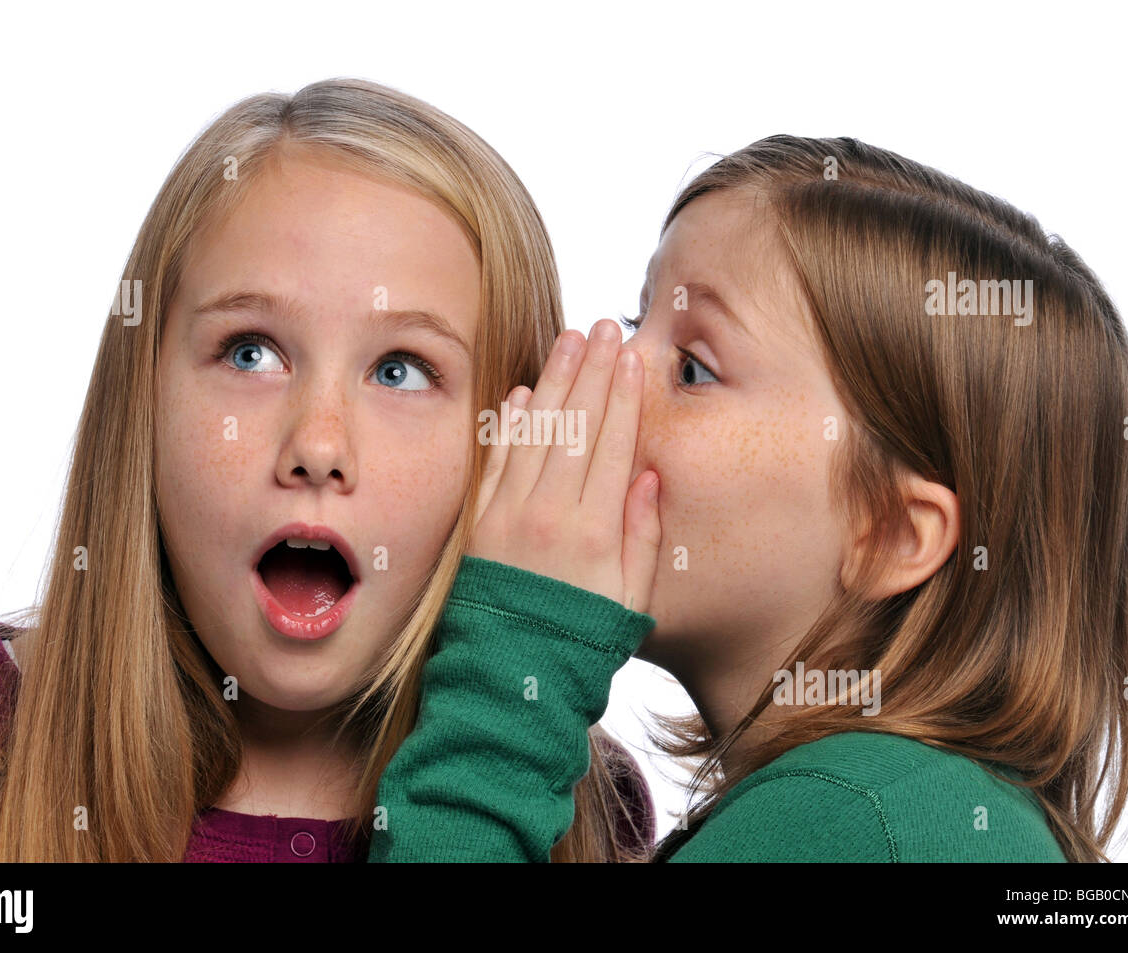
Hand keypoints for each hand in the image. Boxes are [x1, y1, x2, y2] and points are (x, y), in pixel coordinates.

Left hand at [468, 318, 660, 613]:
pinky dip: (510, 423)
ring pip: (536, 432)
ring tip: (568, 340)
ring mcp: (509, 515)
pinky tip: (522, 392)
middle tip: (604, 328)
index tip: (631, 357)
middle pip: (575, 426)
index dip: (623, 397)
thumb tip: (647, 476)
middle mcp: (549, 514)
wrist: (511, 679)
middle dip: (592, 371)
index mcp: (594, 532)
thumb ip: (641, 537)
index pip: (612, 445)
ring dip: (553, 381)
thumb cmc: (581, 642)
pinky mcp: (480, 524)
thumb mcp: (631, 601)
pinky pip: (497, 460)